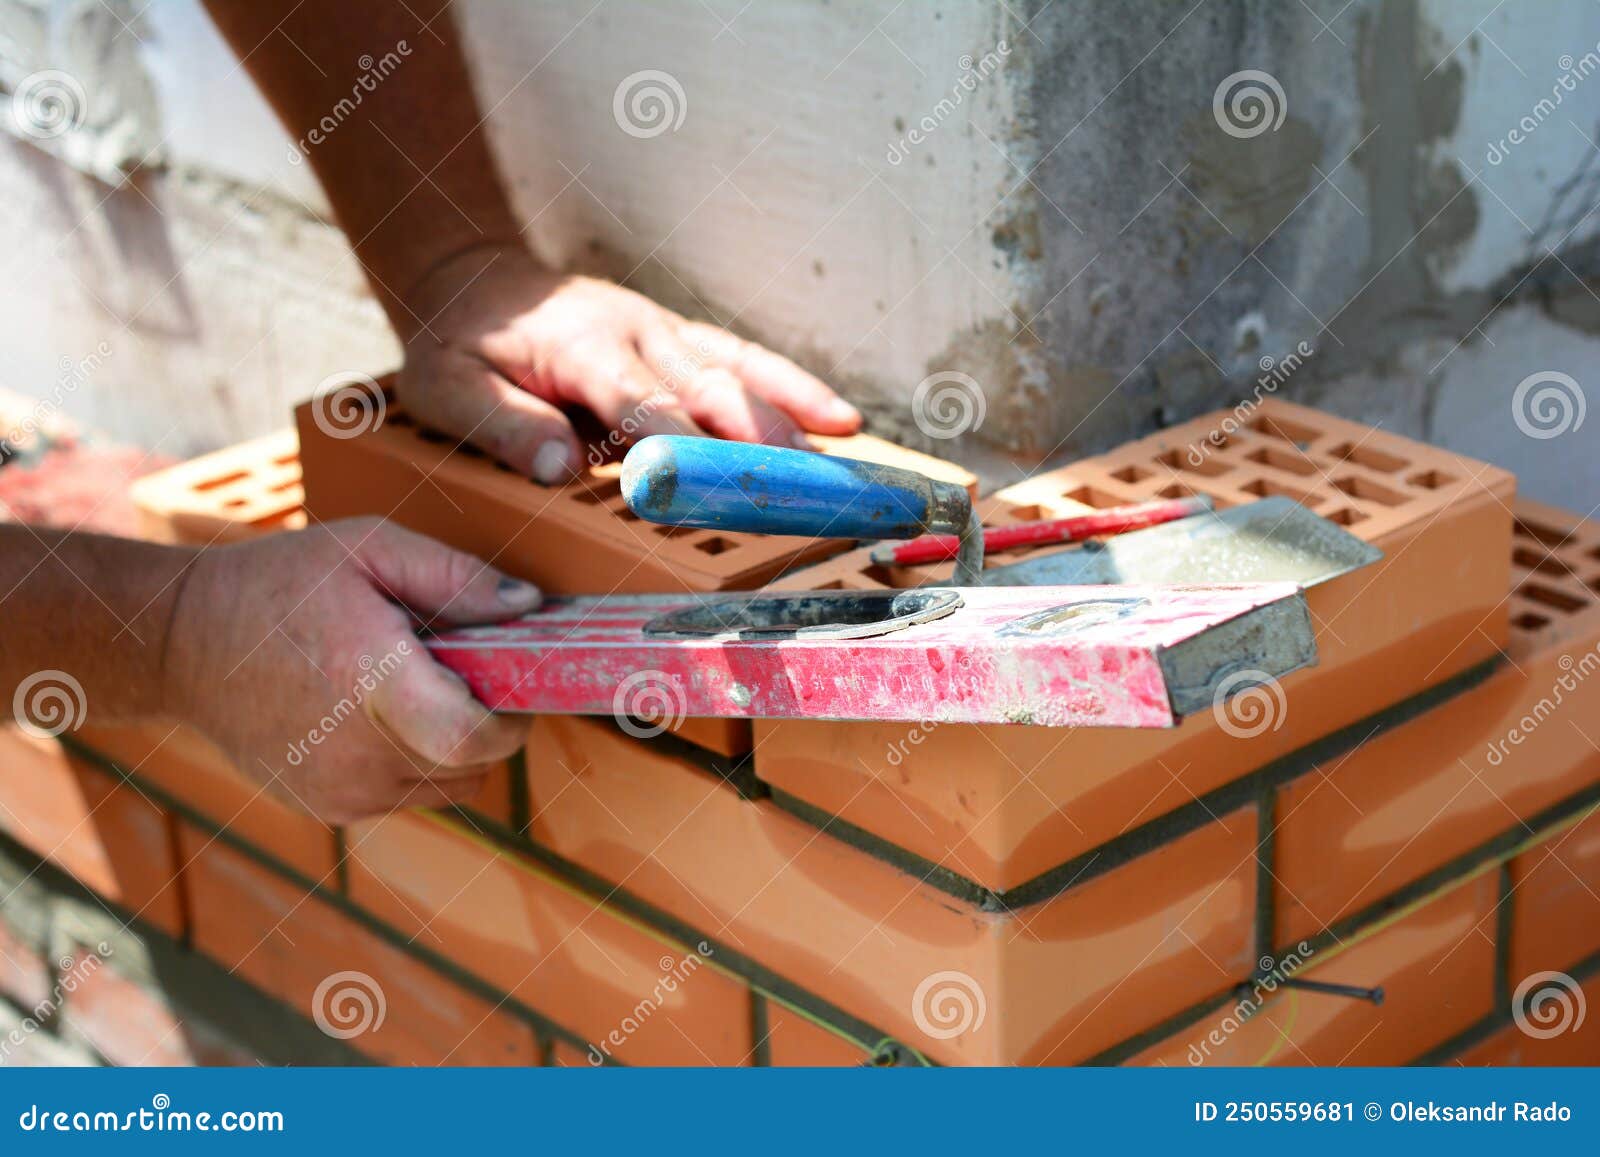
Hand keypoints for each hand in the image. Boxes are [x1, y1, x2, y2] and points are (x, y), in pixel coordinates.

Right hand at [163, 518, 539, 823]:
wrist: (182, 644)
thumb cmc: (280, 584)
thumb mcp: (368, 548)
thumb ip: (456, 576)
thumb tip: (531, 606)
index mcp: (372, 681)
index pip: (474, 738)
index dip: (513, 719)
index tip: (512, 682)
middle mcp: (358, 752)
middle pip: (475, 764)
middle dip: (491, 722)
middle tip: (466, 673)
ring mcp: (341, 791)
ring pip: (450, 786)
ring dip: (456, 745)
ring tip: (419, 690)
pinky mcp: (327, 809)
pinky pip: (409, 796)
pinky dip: (416, 762)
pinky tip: (380, 715)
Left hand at [393, 244, 861, 482]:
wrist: (471, 274)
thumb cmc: (458, 340)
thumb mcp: (447, 387)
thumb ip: (504, 426)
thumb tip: (560, 469)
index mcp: (580, 347)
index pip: (637, 400)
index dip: (675, 444)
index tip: (708, 485)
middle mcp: (635, 331)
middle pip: (706, 385)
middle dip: (755, 433)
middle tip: (799, 479)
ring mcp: (663, 329)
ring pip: (737, 367)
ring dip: (789, 408)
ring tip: (840, 442)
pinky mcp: (678, 335)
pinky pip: (741, 357)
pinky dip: (790, 385)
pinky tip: (835, 417)